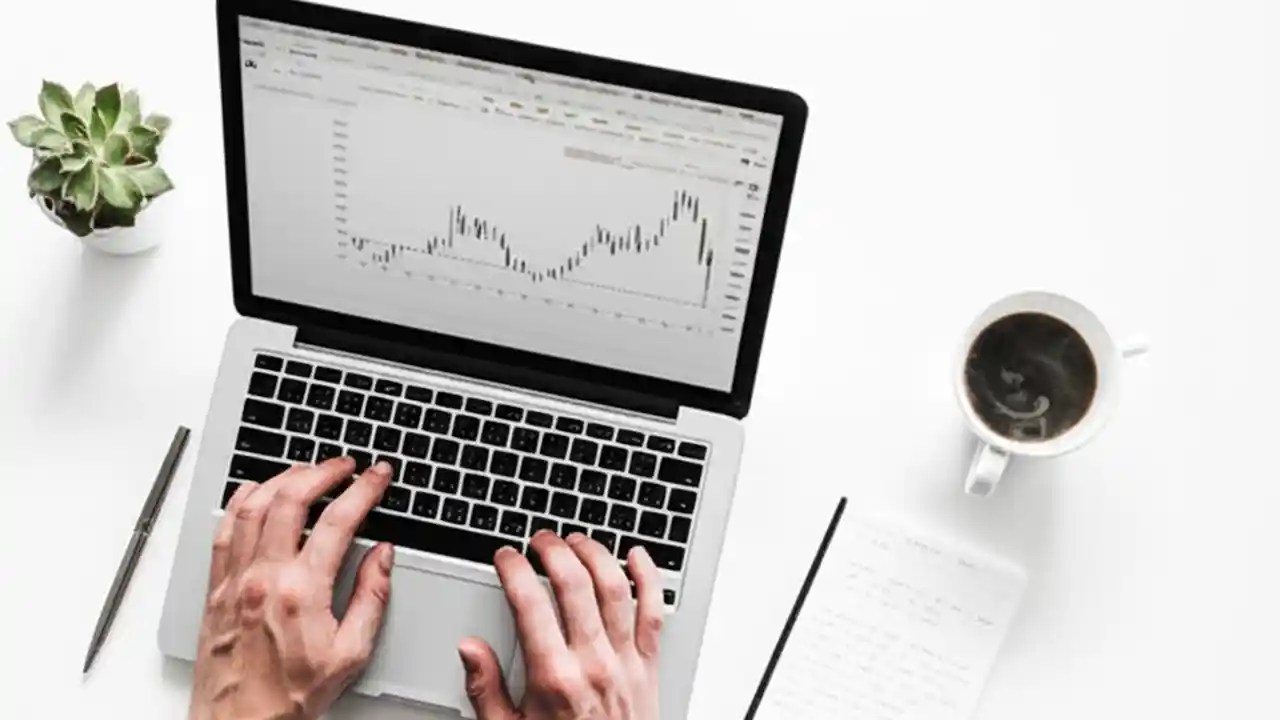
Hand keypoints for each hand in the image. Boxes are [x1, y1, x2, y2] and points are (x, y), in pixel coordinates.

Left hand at [188, 458, 395, 719]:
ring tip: (307, 470)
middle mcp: (263, 577)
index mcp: (301, 592)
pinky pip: (224, 529)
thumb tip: (382, 557)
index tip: (377, 476)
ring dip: (283, 478)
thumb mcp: (351, 653)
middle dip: (323, 471)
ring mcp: (234, 579)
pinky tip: (257, 492)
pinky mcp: (215, 587)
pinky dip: (242, 501)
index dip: (363, 490)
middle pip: (291, 499)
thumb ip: (371, 597)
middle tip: (345, 465)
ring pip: (253, 505)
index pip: (338, 521)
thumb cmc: (289, 697)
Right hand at [458, 531, 664, 719]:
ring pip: (614, 587)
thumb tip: (469, 649)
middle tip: (538, 540)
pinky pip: (654, 610)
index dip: (513, 569)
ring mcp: (625, 661)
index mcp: (553, 678)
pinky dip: (648, 577)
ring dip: (594, 554)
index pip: (529, 603)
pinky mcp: (650, 665)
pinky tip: (636, 556)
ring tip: (575, 540)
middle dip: (552, 549)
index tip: (505, 558)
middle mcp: (592, 663)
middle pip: (574, 583)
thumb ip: (486, 689)